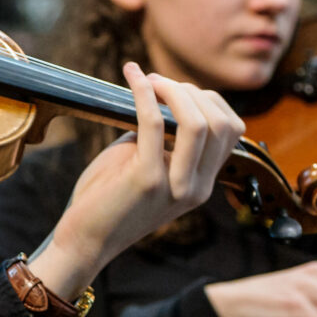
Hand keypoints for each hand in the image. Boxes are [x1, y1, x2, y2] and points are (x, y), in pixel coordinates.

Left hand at [30, 63, 243, 297]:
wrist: (85, 240)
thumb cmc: (108, 197)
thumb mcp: (146, 162)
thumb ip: (162, 135)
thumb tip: (161, 94)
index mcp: (202, 182)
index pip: (231, 129)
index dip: (208, 99)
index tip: (175, 88)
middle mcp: (197, 186)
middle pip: (219, 122)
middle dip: (190, 91)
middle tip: (157, 82)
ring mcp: (175, 185)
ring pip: (196, 122)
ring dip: (173, 90)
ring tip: (147, 79)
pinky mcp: (146, 180)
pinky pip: (154, 123)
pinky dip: (144, 92)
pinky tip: (132, 76)